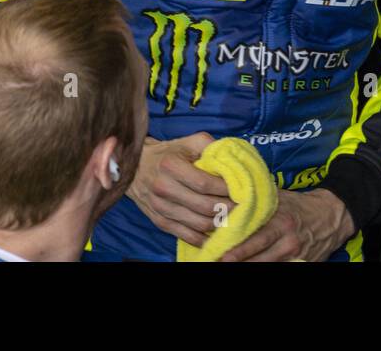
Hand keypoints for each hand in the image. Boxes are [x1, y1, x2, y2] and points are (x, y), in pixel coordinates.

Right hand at [124, 132, 231, 246]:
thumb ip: (211, 147)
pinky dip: (204, 238)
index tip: (241, 188)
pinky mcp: (159, 221)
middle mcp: (163, 188)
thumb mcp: (189, 142)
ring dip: (220, 223)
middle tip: (243, 205)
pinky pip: (186, 236)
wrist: (137, 167)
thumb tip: (233, 161)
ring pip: (198, 223)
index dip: (226, 189)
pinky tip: (216, 233)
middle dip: (228, 207)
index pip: (205, 184)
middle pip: (204, 206)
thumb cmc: (169, 153)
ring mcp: (160, 208)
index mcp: (171, 166)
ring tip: (233, 217)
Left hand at [221, 188, 354, 262]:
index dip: (240, 249)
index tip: (223, 254)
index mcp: (283, 223)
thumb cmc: (301, 205)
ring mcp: (296, 257)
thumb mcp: (281, 198)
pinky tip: (253, 265)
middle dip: (241, 262)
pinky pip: (282, 269)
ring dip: (251, 265)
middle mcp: (289, 243)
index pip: (258, 239)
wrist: (332, 215)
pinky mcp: (302, 264)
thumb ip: (258, 201)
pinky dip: (268, 267)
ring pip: (269, 266)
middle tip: (222, 262)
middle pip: (261, 259)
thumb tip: (231, 200)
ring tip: (232, 265)